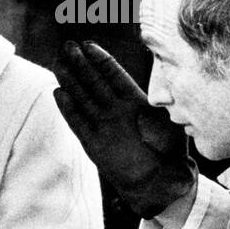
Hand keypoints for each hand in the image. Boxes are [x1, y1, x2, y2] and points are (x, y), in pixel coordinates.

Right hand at [53, 41, 196, 218]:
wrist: (161, 183)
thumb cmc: (171, 152)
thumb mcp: (170, 121)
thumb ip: (162, 102)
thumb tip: (159, 86)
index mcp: (135, 101)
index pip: (114, 75)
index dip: (101, 60)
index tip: (88, 45)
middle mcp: (117, 111)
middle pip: (95, 83)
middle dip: (82, 64)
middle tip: (68, 47)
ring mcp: (104, 126)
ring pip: (84, 99)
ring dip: (71, 82)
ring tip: (58, 63)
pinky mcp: (94, 144)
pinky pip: (79, 124)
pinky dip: (69, 110)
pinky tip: (58, 93)